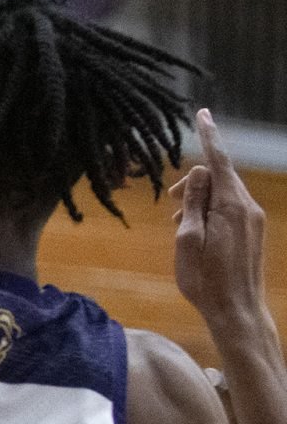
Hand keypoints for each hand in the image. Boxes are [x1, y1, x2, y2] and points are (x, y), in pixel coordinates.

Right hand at [175, 109, 271, 335]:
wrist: (236, 310)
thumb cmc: (205, 280)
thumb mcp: (187, 240)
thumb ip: (193, 203)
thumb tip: (198, 172)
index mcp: (231, 207)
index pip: (218, 162)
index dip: (209, 136)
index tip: (202, 113)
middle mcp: (248, 207)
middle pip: (219, 177)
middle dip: (193, 182)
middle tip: (169, 203)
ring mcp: (253, 219)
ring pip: (224, 193)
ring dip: (199, 199)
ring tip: (178, 223)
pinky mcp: (252, 231)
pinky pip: (230, 208)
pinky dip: (210, 210)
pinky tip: (195, 231)